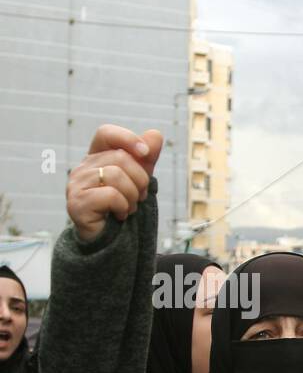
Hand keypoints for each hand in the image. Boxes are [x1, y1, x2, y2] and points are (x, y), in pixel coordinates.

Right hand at [66, 125, 164, 241]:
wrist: (110, 239)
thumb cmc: (123, 206)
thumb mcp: (139, 179)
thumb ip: (146, 158)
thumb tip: (155, 133)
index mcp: (96, 158)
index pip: (106, 133)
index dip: (127, 138)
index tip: (146, 153)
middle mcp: (83, 167)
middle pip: (120, 158)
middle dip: (140, 180)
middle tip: (139, 196)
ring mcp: (76, 184)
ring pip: (116, 176)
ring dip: (132, 196)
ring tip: (128, 207)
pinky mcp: (77, 203)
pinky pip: (111, 195)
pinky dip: (123, 207)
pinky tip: (120, 215)